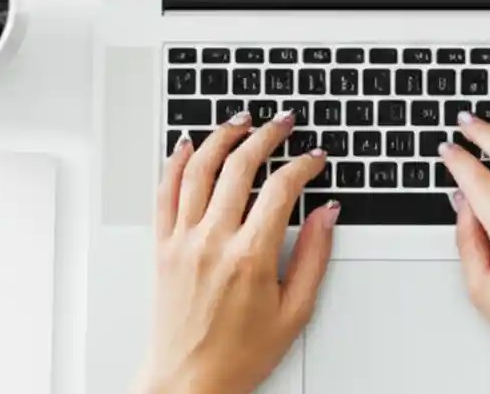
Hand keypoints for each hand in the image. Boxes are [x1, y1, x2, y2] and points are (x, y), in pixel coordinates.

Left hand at [138, 111, 339, 393]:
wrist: (188, 383)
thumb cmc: (239, 355)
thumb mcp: (295, 312)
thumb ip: (314, 257)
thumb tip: (327, 215)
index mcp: (250, 257)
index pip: (282, 188)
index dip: (304, 165)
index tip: (316, 159)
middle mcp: (213, 241)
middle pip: (241, 166)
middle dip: (267, 136)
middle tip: (283, 124)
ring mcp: (183, 241)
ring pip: (199, 169)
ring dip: (222, 137)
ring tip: (241, 121)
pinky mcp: (162, 247)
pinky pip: (165, 193)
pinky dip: (176, 163)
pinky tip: (189, 146)